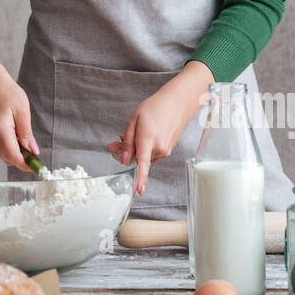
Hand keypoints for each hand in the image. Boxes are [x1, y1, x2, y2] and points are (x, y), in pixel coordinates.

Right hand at [0, 48, 36, 170]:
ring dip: (14, 151)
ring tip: (21, 135)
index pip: (13, 156)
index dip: (26, 164)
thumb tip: (33, 151)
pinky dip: (7, 146)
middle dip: (22, 158)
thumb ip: (27, 133)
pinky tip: (12, 133)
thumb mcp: (22, 110)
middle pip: (8, 158)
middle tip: (34, 152)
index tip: (37, 167)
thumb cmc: (5, 91)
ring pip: (2, 154)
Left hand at [109, 79, 207, 196]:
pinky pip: (151, 155)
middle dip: (127, 152)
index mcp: (148, 139)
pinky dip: (145, 149)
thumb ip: (127, 141)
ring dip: (136, 150)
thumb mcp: (134, 120)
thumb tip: (123, 159)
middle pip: (137, 159)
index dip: (140, 178)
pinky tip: (145, 136)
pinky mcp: (167, 151)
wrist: (176, 104)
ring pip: (144, 158)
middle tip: (117, 140)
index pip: (142, 163)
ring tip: (136, 133)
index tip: (139, 191)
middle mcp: (159, 148)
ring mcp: (165, 151)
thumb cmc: (154, 108)